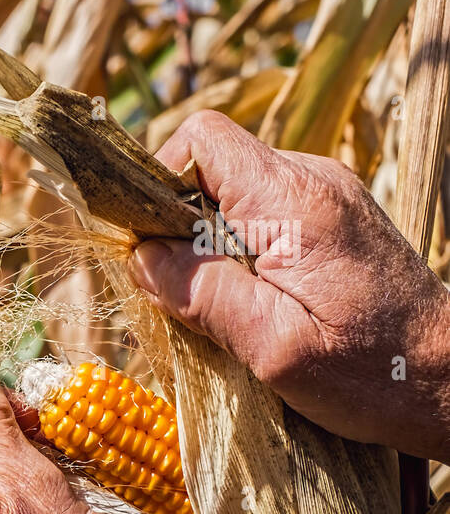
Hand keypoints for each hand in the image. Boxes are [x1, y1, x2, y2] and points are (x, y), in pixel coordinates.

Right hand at [131, 110, 449, 460]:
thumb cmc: (371, 373)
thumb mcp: (274, 348)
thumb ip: (203, 296)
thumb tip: (141, 258)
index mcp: (295, 202)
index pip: (203, 140)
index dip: (160, 181)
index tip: (154, 246)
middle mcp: (313, 181)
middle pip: (212, 164)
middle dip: (178, 222)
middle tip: (186, 289)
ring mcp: (325, 196)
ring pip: (231, 191)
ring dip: (206, 241)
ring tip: (223, 302)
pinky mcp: (330, 219)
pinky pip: (257, 212)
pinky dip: (235, 250)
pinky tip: (251, 298)